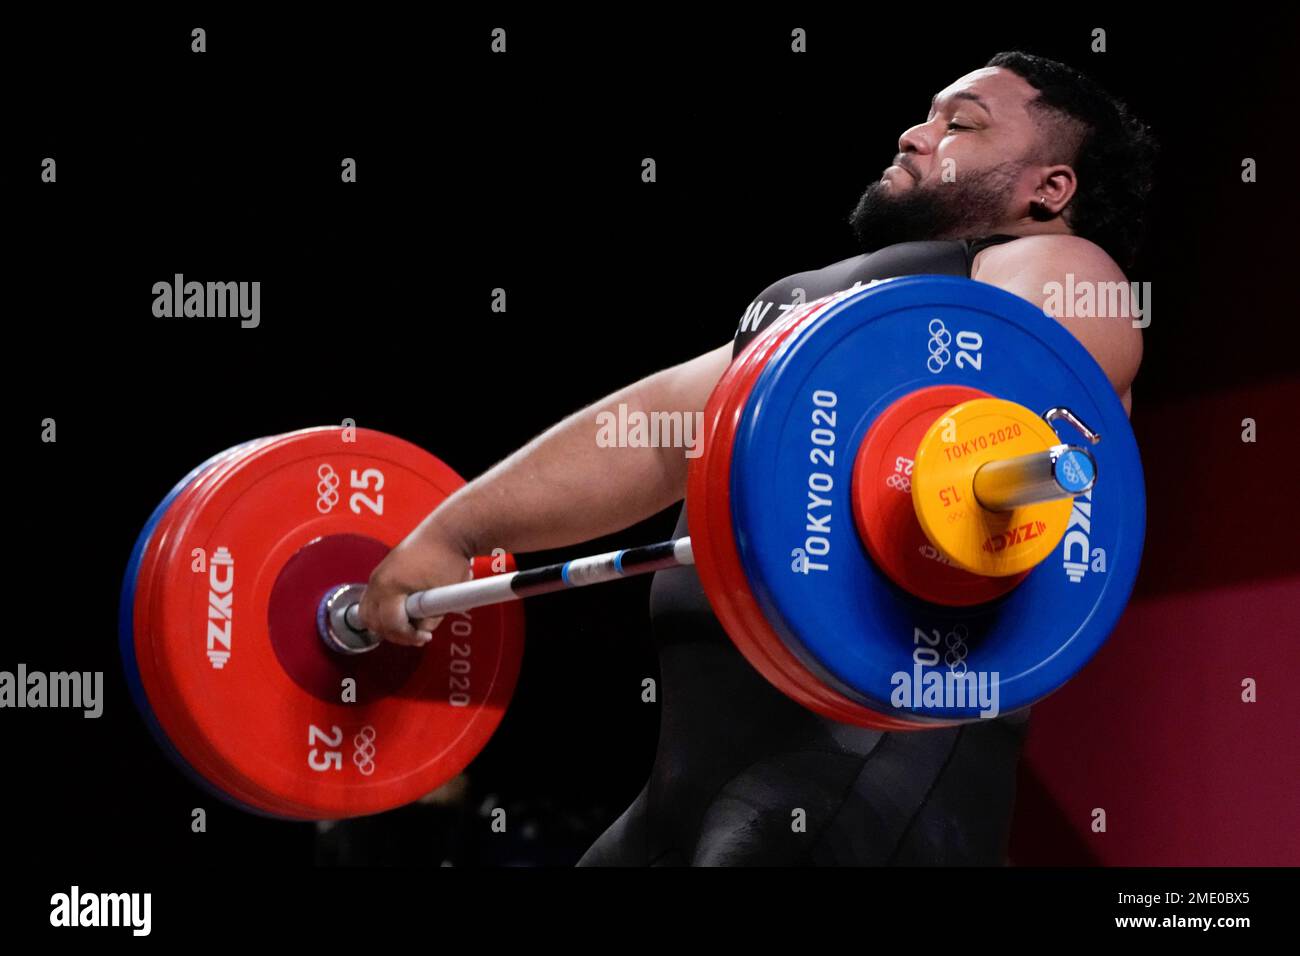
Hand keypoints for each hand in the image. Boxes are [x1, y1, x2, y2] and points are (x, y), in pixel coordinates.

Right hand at [356, 521, 472, 646]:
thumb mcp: (446, 595)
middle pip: (372, 620)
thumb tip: (422, 629)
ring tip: (407, 625)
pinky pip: (373, 597)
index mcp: (391, 585)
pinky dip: (383, 608)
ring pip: (368, 610)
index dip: (408, 636)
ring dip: (385, 622)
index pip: (390, 624)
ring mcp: (378, 573)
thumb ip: (432, 618)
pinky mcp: (383, 570)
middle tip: (414, 635)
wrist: (449, 531)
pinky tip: (403, 610)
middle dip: (393, 633)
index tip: (424, 637)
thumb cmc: (449, 557)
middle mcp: (379, 579)